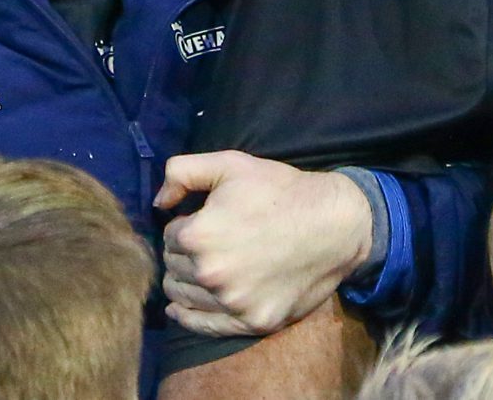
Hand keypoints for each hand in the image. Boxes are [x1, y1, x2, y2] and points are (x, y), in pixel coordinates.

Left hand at [154, 152, 372, 337]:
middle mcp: (211, 274)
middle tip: (204, 247)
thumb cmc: (281, 190)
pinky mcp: (252, 322)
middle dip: (182, 255)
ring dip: (185, 283)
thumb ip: (182, 173)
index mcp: (199, 235)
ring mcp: (233, 303)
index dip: (183, 227)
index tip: (202, 223)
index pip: (169, 237)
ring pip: (182, 298)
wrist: (334, 224)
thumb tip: (158, 202)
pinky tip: (181, 310)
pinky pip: (203, 327)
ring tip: (200, 270)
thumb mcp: (231, 164)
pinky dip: (188, 318)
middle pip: (173, 269)